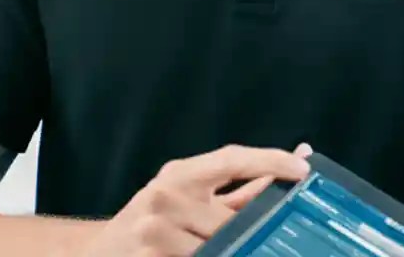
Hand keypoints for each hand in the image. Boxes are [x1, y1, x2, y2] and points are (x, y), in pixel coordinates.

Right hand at [79, 144, 310, 256]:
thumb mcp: (193, 195)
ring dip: (232, 251)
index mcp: (180, 174)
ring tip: (239, 249)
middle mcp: (165, 196)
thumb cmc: (157, 219)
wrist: (100, 252)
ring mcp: (153, 231)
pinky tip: (217, 254)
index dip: (270, 160)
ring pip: (217, 247)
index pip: (231, 158)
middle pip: (231, 218)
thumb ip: (245, 184)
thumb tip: (300, 157)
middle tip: (275, 236)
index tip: (304, 169)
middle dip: (251, 231)